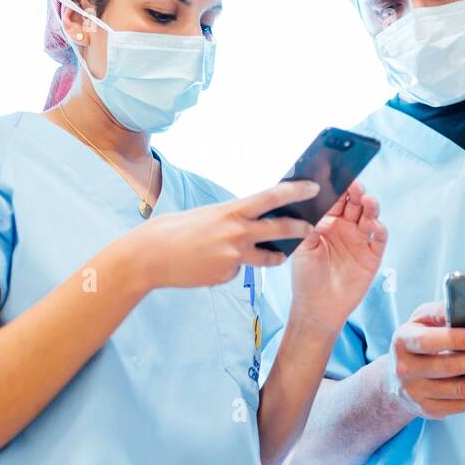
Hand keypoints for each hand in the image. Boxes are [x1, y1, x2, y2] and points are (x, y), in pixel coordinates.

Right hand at [123, 180, 318, 288]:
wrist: (150, 257)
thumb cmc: (174, 230)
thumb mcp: (207, 214)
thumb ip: (232, 217)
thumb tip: (251, 222)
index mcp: (231, 211)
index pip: (271, 197)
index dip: (296, 191)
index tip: (314, 188)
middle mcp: (236, 233)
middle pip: (280, 229)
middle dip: (300, 229)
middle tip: (310, 228)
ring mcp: (233, 257)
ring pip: (268, 258)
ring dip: (275, 255)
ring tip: (278, 253)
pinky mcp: (227, 276)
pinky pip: (239, 270)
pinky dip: (233, 267)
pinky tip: (212, 264)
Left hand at [289, 180, 387, 332]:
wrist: (317, 307)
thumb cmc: (305, 277)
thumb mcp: (302, 248)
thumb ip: (309, 225)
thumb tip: (312, 202)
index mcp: (326, 222)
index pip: (335, 198)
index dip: (338, 187)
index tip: (338, 175)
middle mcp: (345, 227)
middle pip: (355, 202)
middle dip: (356, 192)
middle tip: (355, 185)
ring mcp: (360, 239)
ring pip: (369, 215)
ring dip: (370, 205)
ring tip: (366, 201)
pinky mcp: (372, 254)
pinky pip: (380, 236)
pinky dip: (379, 227)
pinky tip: (373, 224)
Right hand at [384, 302, 464, 418]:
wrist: (396, 379)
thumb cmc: (418, 340)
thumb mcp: (422, 320)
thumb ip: (442, 311)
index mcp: (403, 341)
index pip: (429, 341)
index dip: (457, 340)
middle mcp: (405, 369)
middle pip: (450, 367)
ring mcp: (416, 393)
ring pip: (460, 390)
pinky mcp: (428, 410)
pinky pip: (462, 406)